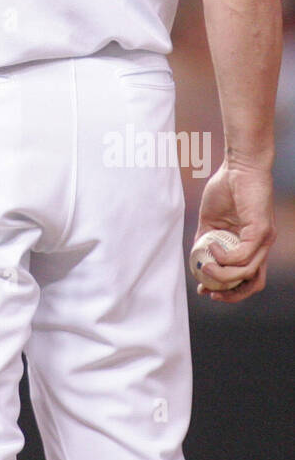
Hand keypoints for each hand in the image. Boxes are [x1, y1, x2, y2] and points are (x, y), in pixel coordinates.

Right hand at [193, 158, 275, 302]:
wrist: (239, 165)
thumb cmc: (226, 187)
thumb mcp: (210, 219)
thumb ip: (206, 238)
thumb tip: (196, 258)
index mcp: (250, 244)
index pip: (245, 278)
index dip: (227, 290)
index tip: (204, 290)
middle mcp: (261, 246)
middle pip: (253, 283)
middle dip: (230, 294)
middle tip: (208, 292)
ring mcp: (264, 240)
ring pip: (247, 273)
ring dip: (223, 276)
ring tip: (205, 268)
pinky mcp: (262, 231)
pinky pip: (243, 255)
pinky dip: (225, 257)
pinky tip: (211, 248)